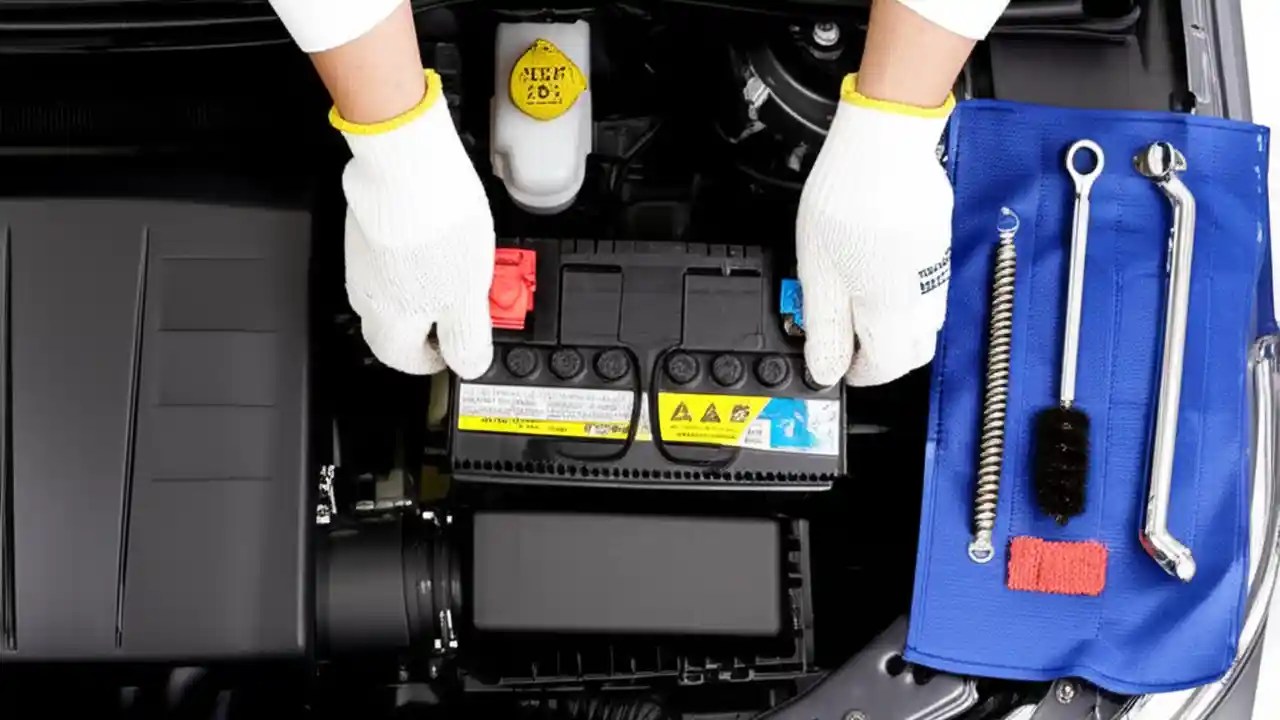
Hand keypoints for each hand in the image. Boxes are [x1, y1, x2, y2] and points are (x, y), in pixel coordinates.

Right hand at [340, 75, 495, 377]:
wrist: (409, 166)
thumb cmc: (436, 229)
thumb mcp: (469, 296)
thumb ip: (467, 337)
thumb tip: (469, 365)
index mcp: (389, 320)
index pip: (401, 359)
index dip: (432, 361)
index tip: (454, 351)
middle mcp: (367, 293)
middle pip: (392, 326)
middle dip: (425, 326)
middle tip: (458, 313)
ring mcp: (362, 257)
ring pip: (390, 289)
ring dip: (420, 290)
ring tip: (457, 274)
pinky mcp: (366, 225)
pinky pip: (390, 256)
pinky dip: (414, 258)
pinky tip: (438, 241)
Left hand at [796, 76, 954, 386]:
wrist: (885, 139)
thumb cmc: (849, 197)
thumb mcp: (817, 272)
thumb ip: (824, 326)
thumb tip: (825, 368)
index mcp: (893, 310)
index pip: (886, 368)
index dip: (858, 375)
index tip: (836, 365)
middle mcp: (925, 294)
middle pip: (914, 349)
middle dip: (883, 356)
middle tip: (848, 341)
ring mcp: (937, 266)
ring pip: (925, 318)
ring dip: (895, 325)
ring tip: (858, 302)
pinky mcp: (939, 240)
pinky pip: (930, 285)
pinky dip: (906, 294)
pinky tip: (877, 270)